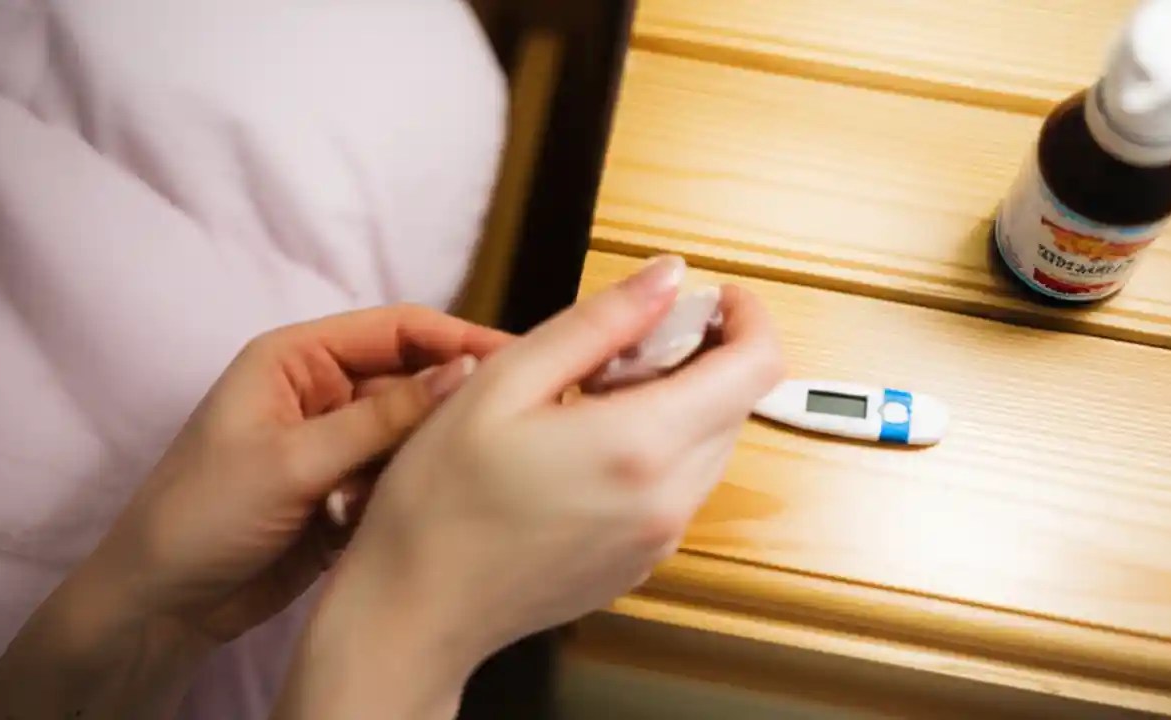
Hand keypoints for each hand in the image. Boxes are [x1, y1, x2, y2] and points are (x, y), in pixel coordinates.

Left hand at [81, 306, 508, 643]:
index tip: (519, 359)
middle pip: (413, 382)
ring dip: (412, 465)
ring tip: (390, 496)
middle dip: (444, 411)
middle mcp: (322, 392)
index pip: (399, 329)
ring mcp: (336, 445)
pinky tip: (370, 523)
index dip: (460, 340)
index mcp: (297, 358)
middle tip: (497, 434)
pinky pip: (397, 480)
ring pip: (411, 437)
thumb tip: (465, 371)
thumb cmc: (201, 515)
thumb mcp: (294, 459)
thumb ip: (384, 417)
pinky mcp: (345, 492)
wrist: (160, 607)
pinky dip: (398, 499)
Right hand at [278, 257, 783, 718]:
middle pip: (736, 404)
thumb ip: (599, 322)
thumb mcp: (505, 381)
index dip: (748, 317)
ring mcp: (660, 539)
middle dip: (702, 357)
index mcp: (642, 445)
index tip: (711, 297)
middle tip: (624, 343)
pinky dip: (659, 450)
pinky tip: (588, 446)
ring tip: (594, 395)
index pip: (755, 366)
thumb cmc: (440, 497)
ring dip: (680, 404)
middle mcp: (669, 499)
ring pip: (711, 446)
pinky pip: (680, 488)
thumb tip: (668, 275)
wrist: (414, 610)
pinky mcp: (642, 562)